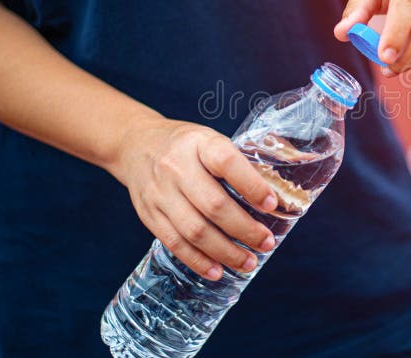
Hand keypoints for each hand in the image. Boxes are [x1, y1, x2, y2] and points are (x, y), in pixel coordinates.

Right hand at [109, 116, 277, 279]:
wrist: (135, 144)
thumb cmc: (185, 145)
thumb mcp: (210, 140)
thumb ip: (237, 164)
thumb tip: (276, 197)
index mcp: (199, 143)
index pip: (227, 163)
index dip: (252, 186)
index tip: (272, 204)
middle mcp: (176, 167)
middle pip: (213, 204)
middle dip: (244, 229)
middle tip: (266, 243)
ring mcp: (160, 193)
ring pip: (194, 230)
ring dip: (225, 252)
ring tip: (248, 262)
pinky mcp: (149, 214)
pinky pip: (174, 243)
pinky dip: (198, 261)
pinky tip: (218, 270)